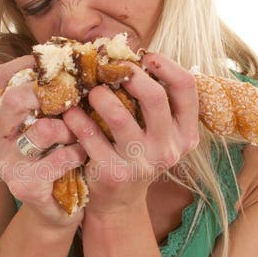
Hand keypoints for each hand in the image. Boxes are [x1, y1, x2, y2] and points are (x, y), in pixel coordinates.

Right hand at [0, 56, 86, 224]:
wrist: (60, 210)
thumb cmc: (58, 158)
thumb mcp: (51, 123)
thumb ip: (51, 95)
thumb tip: (76, 52)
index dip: (28, 63)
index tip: (57, 62)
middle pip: (14, 97)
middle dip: (51, 92)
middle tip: (76, 94)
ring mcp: (7, 165)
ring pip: (43, 129)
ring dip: (72, 129)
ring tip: (80, 135)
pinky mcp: (25, 187)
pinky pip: (60, 158)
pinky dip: (78, 154)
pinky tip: (82, 157)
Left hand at [63, 52, 198, 215]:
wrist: (119, 202)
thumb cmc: (136, 152)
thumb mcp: (156, 130)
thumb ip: (154, 100)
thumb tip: (132, 54)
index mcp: (186, 133)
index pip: (187, 88)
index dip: (167, 65)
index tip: (145, 56)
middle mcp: (169, 149)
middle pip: (154, 97)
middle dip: (129, 75)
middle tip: (111, 68)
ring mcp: (142, 163)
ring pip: (118, 115)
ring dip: (99, 95)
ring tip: (90, 90)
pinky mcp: (114, 173)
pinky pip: (91, 136)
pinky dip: (77, 119)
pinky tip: (70, 112)